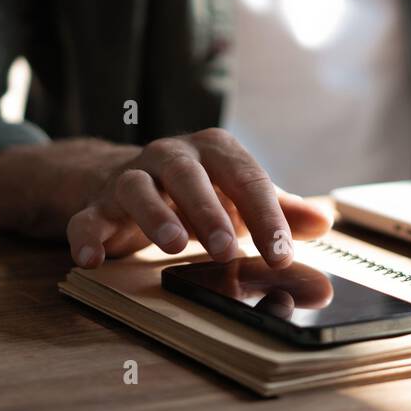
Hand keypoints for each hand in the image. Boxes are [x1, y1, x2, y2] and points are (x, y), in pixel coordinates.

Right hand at [0, 129, 332, 268]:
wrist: (126, 178)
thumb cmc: (196, 189)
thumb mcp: (237, 195)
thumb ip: (278, 209)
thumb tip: (324, 222)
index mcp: (213, 150)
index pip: (245, 178)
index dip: (266, 216)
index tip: (282, 254)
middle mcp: (170, 156)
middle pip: (189, 176)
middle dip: (209, 212)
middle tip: (227, 250)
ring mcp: (129, 178)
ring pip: (137, 188)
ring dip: (155, 216)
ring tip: (173, 247)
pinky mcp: (96, 204)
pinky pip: (86, 218)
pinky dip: (86, 237)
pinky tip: (94, 261)